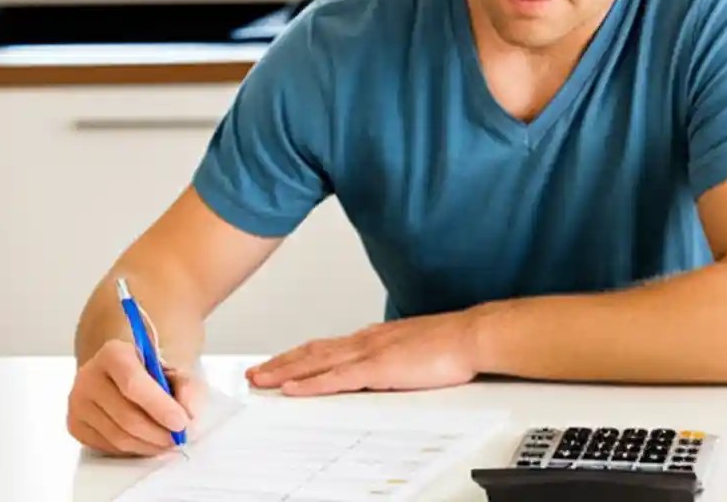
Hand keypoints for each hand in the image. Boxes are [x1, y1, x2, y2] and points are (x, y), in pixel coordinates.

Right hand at [67, 339, 203, 456]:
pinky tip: (146, 442)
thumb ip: (188, 388)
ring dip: (148, 445)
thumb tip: (189, 414)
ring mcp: (78, 402)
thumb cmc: (150, 375)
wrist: (122, 377)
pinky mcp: (75, 425)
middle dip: (158, 432)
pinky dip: (133, 449)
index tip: (181, 422)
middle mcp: (89, 376)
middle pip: (126, 415)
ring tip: (166, 442)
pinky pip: (107, 447)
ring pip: (118, 436)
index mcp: (113, 353)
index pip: (133, 383)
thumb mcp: (174, 371)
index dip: (159, 406)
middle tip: (178, 439)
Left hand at [245, 309, 483, 395]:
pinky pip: (337, 379)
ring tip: (262, 380)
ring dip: (285, 372)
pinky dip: (310, 385)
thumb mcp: (413, 350)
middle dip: (281, 363)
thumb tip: (384, 369)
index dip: (299, 355)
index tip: (279, 363)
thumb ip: (393, 358)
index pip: (327, 347)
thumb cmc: (451, 344)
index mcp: (374, 338)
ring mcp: (370, 353)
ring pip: (316, 363)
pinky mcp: (378, 368)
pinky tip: (293, 390)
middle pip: (312, 352)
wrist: (470, 336)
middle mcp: (365, 341)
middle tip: (256, 372)